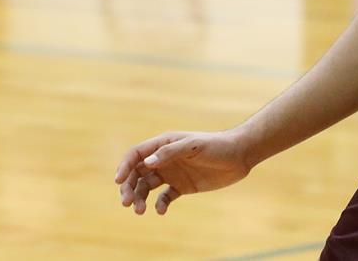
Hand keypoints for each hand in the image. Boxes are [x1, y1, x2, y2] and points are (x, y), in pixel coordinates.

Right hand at [114, 130, 253, 215]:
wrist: (239, 156)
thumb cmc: (216, 146)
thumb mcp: (193, 146)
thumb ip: (169, 153)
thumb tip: (146, 163)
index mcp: (162, 145)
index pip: (136, 155)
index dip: (124, 166)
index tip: (118, 181)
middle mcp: (163, 159)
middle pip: (137, 173)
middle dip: (128, 187)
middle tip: (126, 202)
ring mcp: (172, 173)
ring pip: (147, 186)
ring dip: (140, 198)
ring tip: (140, 211)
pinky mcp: (182, 186)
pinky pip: (164, 197)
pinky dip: (160, 204)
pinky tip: (161, 211)